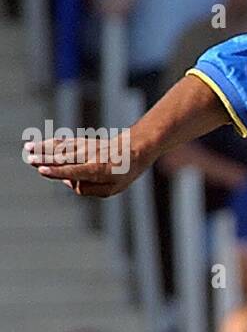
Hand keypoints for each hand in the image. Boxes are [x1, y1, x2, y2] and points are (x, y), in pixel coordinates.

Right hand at [24, 129, 146, 197]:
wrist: (134, 149)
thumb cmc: (123, 173)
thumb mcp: (111, 189)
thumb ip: (89, 189)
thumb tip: (68, 182)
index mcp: (99, 170)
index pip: (75, 171)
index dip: (58, 172)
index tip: (43, 171)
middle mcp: (91, 156)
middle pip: (65, 158)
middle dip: (46, 159)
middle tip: (30, 161)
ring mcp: (86, 147)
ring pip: (62, 148)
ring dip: (44, 148)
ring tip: (28, 149)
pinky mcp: (83, 142)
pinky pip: (64, 143)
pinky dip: (50, 143)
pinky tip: (37, 144)